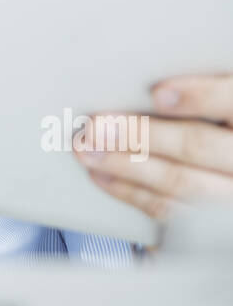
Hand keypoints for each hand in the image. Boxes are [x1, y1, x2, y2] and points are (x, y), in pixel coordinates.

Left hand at [72, 76, 232, 235]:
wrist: (227, 169)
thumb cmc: (220, 128)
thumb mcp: (225, 102)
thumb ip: (206, 89)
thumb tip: (152, 83)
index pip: (231, 101)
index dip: (199, 97)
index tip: (158, 92)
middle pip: (197, 146)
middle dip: (141, 135)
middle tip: (97, 125)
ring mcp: (229, 196)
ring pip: (180, 184)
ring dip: (126, 167)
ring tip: (88, 150)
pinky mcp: (209, 222)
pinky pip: (172, 212)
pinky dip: (133, 194)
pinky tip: (104, 177)